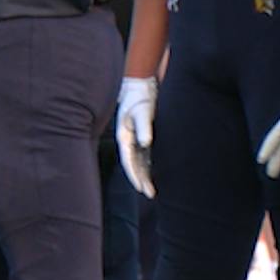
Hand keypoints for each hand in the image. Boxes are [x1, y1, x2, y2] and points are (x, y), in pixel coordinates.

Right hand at [114, 76, 156, 196]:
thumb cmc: (139, 98)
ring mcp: (135, 139)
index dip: (134, 176)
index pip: (128, 162)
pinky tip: (155, 175)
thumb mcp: (141, 112)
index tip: (141, 188)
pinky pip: (145, 156)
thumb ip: (144, 127)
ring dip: (145, 175)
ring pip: (139, 162)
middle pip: (133, 165)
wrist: (140, 85)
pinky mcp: (143, 136)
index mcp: (124, 137)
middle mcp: (128, 141)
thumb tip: (146, 144)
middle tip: (150, 194)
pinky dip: (149, 166)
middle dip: (141, 180)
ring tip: (152, 191)